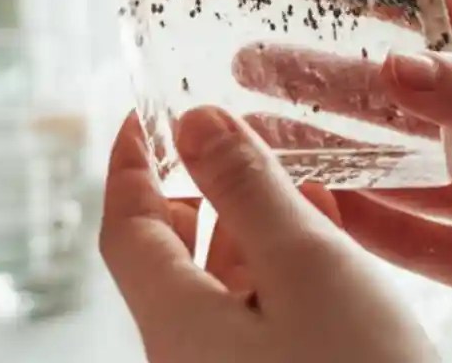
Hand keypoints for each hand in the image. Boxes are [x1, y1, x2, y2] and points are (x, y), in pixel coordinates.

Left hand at [100, 109, 436, 362]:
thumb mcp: (307, 268)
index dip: (129, 164)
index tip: (143, 113)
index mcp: (176, 325)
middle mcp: (192, 354)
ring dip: (251, 219)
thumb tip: (196, 125)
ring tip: (289, 166)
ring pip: (225, 282)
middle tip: (218, 136)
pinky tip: (326, 230)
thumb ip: (250, 191)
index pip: (125, 229)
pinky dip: (285, 261)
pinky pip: (264, 311)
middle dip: (193, 188)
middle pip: (169, 256)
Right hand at [298, 0, 451, 359]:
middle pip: (403, 95)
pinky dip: (369, 224)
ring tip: (265, 132)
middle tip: (255, 62)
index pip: (442, 14)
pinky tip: (320, 203)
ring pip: (399, 169)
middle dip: (330, 78)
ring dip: (337, 151)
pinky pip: (419, 241)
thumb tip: (394, 69)